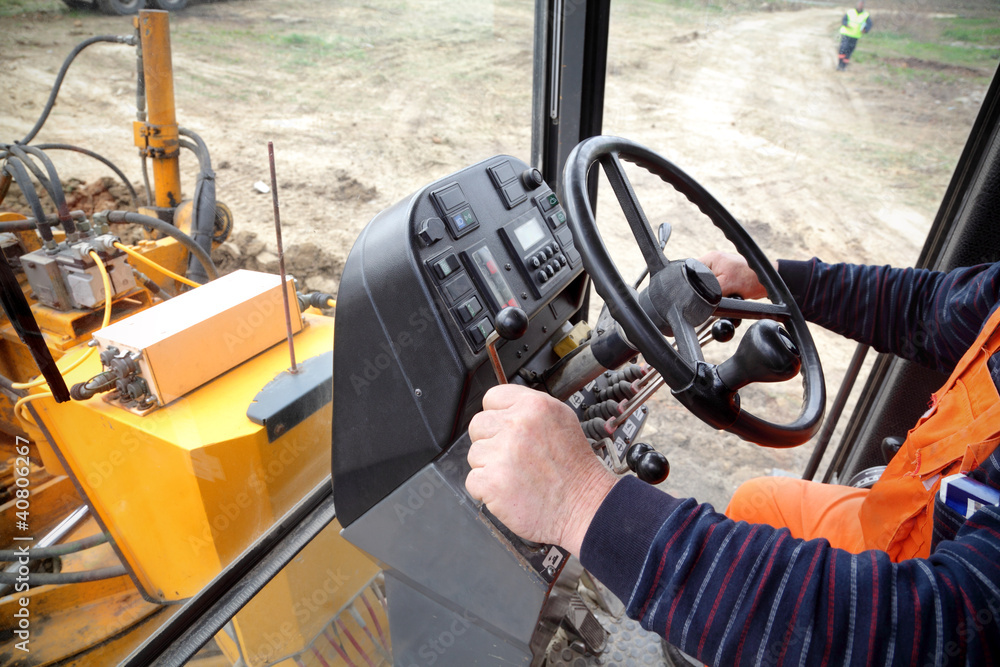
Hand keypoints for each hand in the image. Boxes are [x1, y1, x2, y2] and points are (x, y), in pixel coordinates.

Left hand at [466, 384, 617, 554]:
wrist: (584, 506)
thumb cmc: (576, 470)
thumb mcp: (562, 421)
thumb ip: (530, 411)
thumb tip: (503, 409)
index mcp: (534, 406)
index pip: (492, 398)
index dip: (498, 416)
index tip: (505, 429)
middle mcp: (517, 426)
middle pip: (478, 424)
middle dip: (490, 441)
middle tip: (512, 457)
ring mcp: (502, 453)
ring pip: (475, 454)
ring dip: (489, 466)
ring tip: (516, 476)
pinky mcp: (491, 481)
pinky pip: (473, 480)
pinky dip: (486, 490)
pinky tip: (509, 491)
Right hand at [698, 250, 773, 299]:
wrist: (765, 283)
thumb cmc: (750, 278)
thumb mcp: (725, 285)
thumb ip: (709, 290)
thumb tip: (700, 298)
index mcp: (711, 258)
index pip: (693, 270)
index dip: (694, 283)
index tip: (701, 290)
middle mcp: (714, 261)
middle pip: (699, 278)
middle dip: (705, 287)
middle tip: (717, 291)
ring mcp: (719, 269)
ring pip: (707, 284)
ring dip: (713, 290)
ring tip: (725, 291)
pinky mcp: (724, 276)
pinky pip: (715, 286)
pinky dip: (720, 291)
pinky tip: (728, 292)